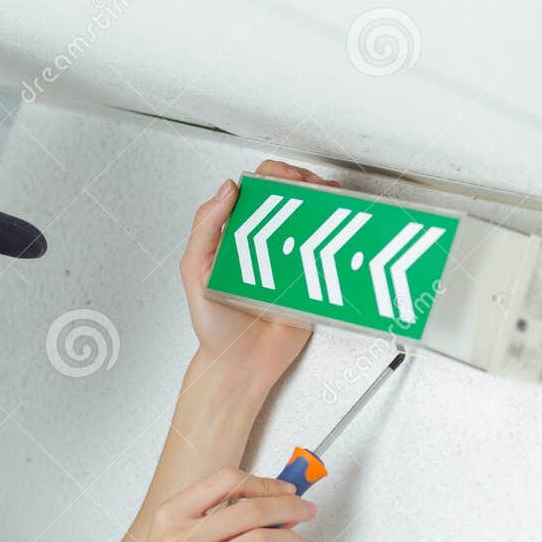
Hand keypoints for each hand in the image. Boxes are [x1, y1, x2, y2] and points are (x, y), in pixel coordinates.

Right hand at [107, 467, 316, 541]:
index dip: (264, 483)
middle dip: (289, 506)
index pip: (227, 480)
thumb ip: (208, 521)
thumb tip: (264, 505)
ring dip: (289, 539)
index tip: (285, 489)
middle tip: (304, 511)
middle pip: (251, 509)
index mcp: (171, 516)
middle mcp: (182, 539)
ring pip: (262, 540)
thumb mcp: (167, 539)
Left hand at [180, 158, 340, 391]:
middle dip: (309, 184)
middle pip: (294, 198)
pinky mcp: (313, 282)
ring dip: (329, 207)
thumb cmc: (214, 325)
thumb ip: (204, 230)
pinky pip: (330, 257)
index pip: (259, 190)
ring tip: (334, 206)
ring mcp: (293, 261)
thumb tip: (225, 190)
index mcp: (239, 234)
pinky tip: (345, 235)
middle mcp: (267, 243)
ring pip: (316, 222)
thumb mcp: (196, 273)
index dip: (275, 175)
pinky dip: (342, 243)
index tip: (286, 180)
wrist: (240, 366)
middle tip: (316, 190)